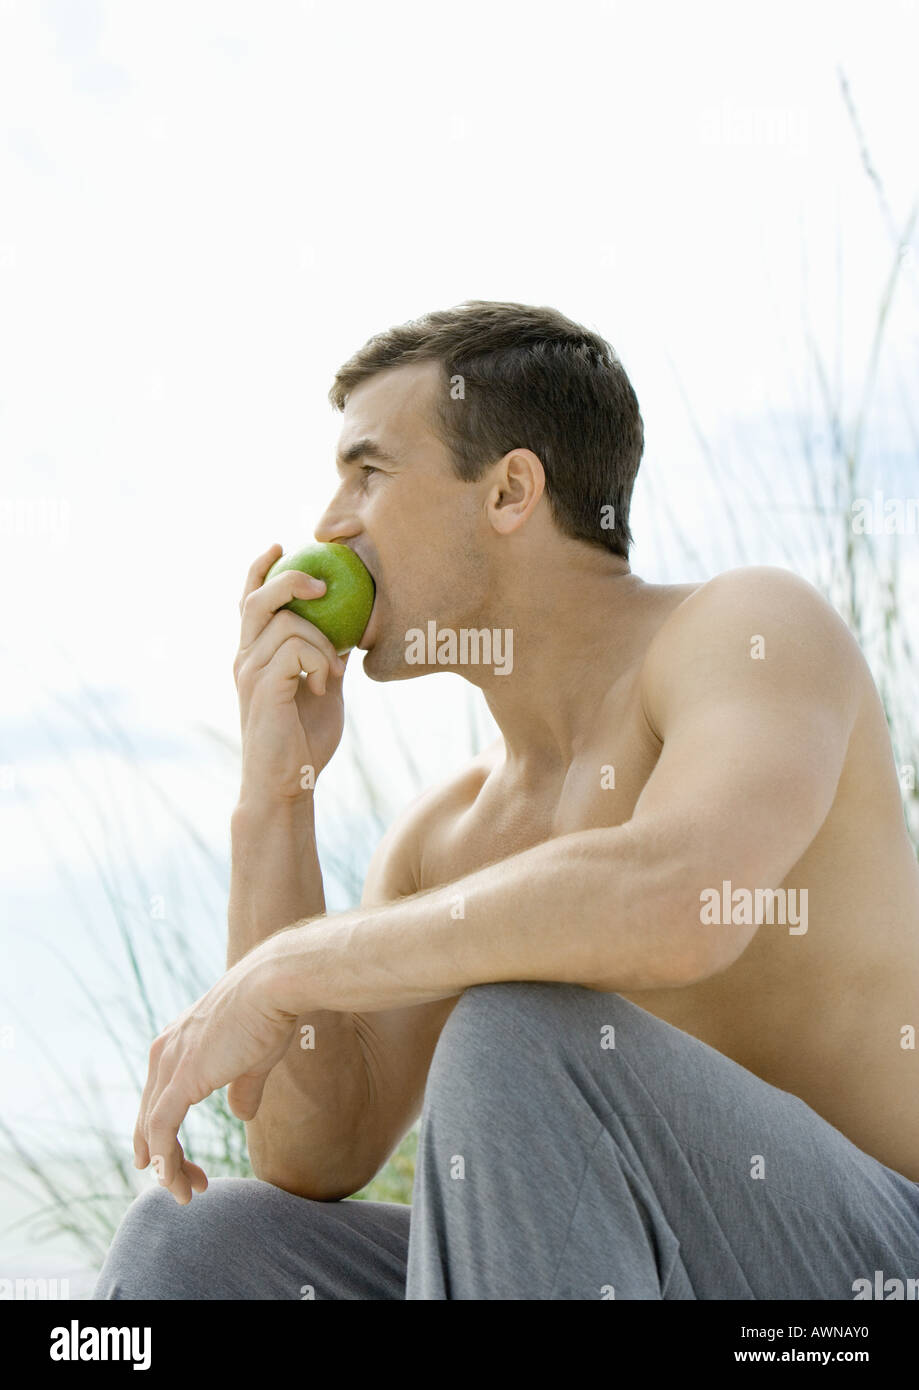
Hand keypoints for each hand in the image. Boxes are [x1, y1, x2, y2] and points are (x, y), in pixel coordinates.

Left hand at [133, 952, 298, 1204]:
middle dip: (165, 1159)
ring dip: (167, 1168)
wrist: (275, 986)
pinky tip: (176, 1180)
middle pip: (149, 1119)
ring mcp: (169, 1064)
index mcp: (176, 1044)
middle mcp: (163, 1053)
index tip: (178, 1168)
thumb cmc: (271, 1013)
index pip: (156, 1101)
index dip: (164, 1138)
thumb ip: (242, 1087)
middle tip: (188, 1188)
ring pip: (152, 1130)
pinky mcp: (182, 1078)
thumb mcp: (255, 1057)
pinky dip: (165, 1159)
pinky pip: (161, 1129)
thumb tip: (241, 1113)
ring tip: (187, 1193)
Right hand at [234, 543, 348, 800]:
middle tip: (323, 585)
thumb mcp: (324, 690)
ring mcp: (250, 672)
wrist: (286, 783)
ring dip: (320, 641)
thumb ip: (326, 658)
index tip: (280, 547)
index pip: (248, 601)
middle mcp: (244, 658)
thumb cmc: (305, 742)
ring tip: (331, 674)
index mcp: (253, 655)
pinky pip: (295, 650)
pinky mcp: (263, 687)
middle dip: (289, 580)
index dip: (259, 569)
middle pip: (257, 599)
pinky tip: (325, 684)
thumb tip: (346, 632)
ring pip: (286, 624)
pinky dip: (319, 660)